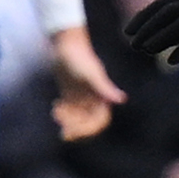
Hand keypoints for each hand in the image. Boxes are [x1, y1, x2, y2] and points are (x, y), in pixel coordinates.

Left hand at [48, 25, 123, 140]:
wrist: (66, 45)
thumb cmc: (80, 58)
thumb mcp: (92, 74)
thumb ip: (105, 88)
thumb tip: (122, 99)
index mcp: (101, 97)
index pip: (99, 122)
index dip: (87, 130)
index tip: (73, 132)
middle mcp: (93, 99)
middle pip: (87, 123)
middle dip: (75, 128)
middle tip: (62, 130)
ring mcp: (81, 97)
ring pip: (76, 119)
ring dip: (67, 120)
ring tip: (56, 111)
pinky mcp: (70, 94)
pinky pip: (68, 111)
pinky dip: (62, 113)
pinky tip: (56, 105)